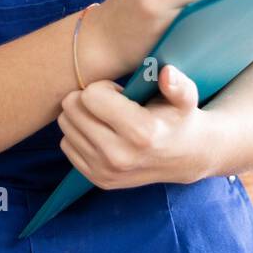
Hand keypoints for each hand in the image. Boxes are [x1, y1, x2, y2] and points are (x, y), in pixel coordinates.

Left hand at [57, 62, 212, 188]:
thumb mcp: (186, 99)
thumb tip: (167, 73)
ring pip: (66, 125)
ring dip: (82, 115)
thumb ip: (178, 85)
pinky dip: (79, 133)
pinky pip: (66, 144)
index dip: (104, 87)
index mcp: (140, 133)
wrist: (185, 159)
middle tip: (112, 103)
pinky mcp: (97, 179)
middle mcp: (119, 156)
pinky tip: (102, 132)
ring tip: (108, 118)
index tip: (120, 92)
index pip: (91, 96)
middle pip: (72, 108)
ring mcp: (105, 171)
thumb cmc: (180, 120)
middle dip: (89, 98)